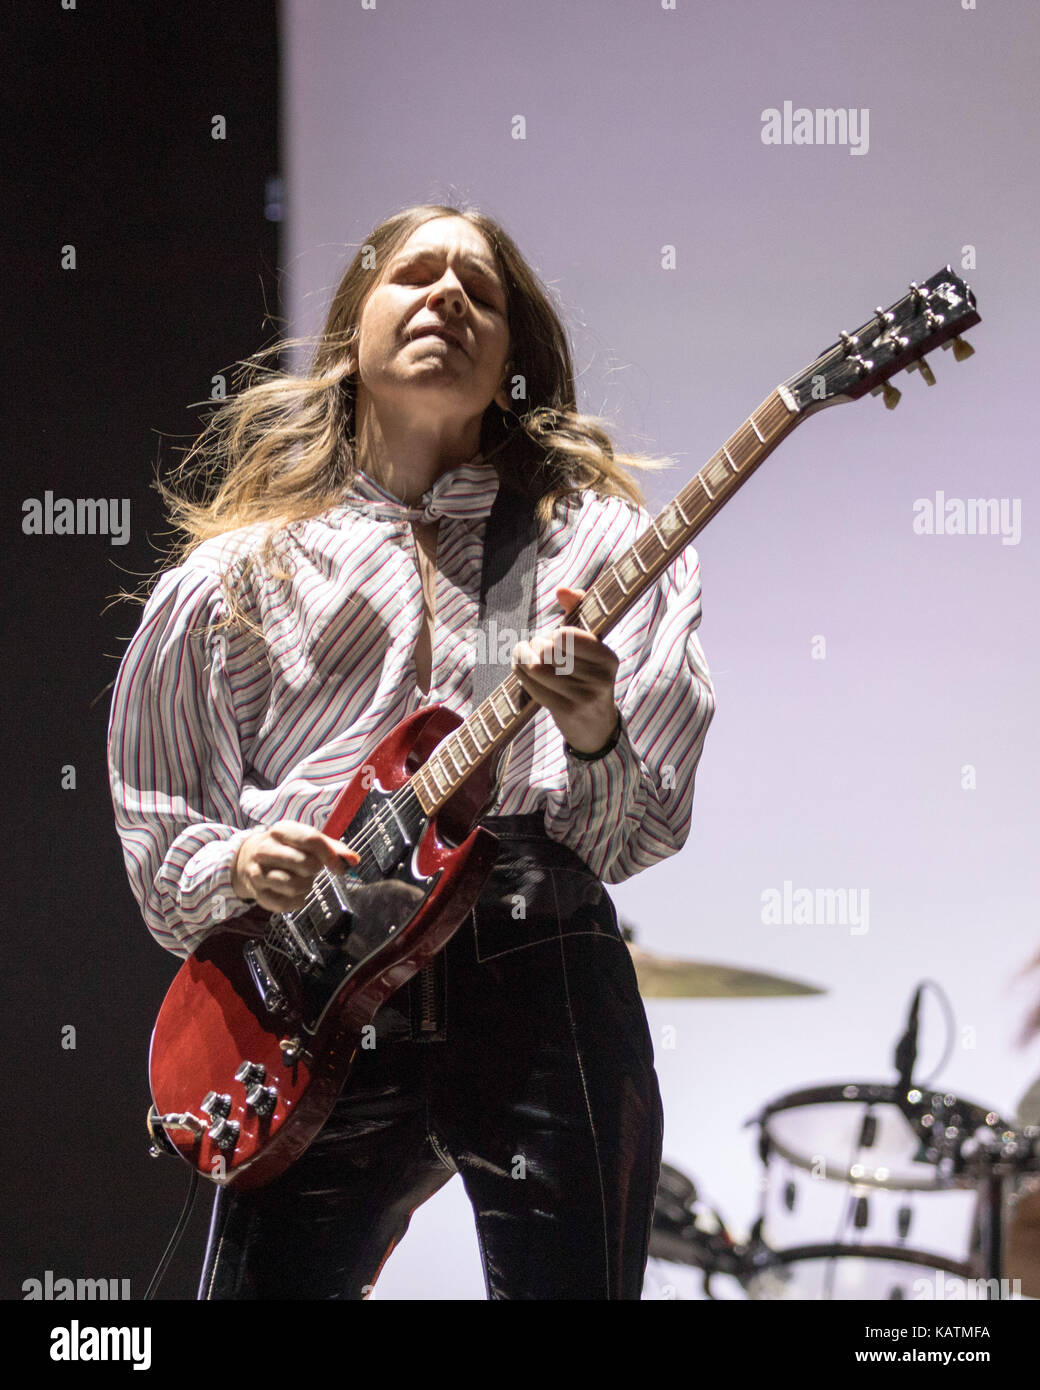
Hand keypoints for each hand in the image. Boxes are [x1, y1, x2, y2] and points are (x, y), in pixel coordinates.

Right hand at [231, 821, 358, 912]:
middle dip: (315, 869)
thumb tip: (353, 860)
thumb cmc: (286, 848)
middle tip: (312, 868)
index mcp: (281, 830)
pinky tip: (294, 893)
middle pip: (304, 863)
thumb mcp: (305, 840)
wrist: (248, 858)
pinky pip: (286, 904)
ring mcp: (257, 872)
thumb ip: (332, 848)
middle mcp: (265, 849)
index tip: (340, 866)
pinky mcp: (257, 893)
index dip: (330, 855)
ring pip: (294, 885)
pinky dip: (297, 901)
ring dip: (306, 886)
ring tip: (302, 879)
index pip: (310, 839)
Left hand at [511, 586, 620, 753]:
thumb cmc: (588, 676)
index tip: (553, 638)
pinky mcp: (565, 710)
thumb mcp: (591, 645)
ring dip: (522, 657)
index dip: (554, 635)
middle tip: (536, 649)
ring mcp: (583, 696)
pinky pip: (532, 685)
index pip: (568, 635)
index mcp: (608, 657)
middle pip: (549, 649)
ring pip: (536, 666)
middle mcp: (600, 678)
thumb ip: (579, 611)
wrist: (597, 727)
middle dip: (536, 645)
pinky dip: (519, 673)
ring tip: (522, 655)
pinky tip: (519, 668)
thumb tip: (562, 590)